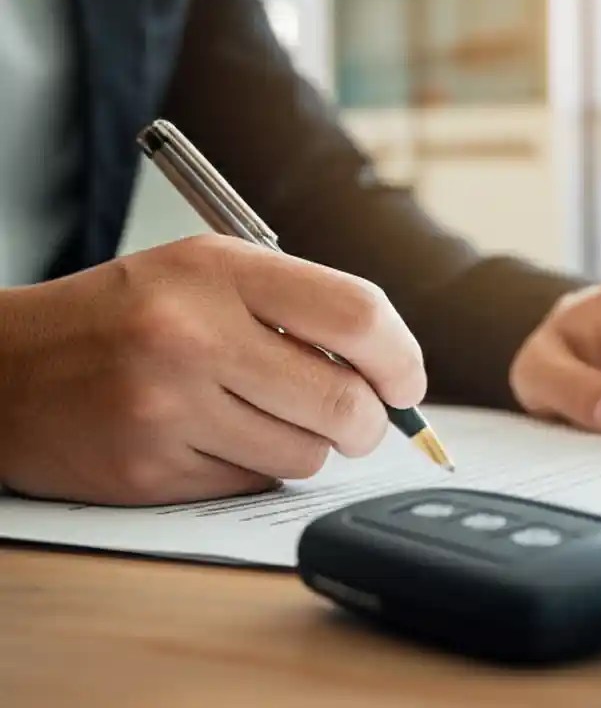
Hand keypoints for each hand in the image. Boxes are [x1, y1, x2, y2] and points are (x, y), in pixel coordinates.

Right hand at [0, 235, 425, 505]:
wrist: (6, 369)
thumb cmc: (125, 316)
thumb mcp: (206, 274)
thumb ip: (299, 308)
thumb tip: (392, 374)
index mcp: (218, 271)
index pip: (358, 315)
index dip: (402, 358)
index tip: (406, 382)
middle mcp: (193, 334)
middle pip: (346, 401)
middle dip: (369, 421)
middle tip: (357, 418)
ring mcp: (169, 407)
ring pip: (307, 454)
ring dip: (307, 445)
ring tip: (263, 416)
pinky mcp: (150, 469)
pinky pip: (255, 483)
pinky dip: (254, 467)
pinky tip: (213, 438)